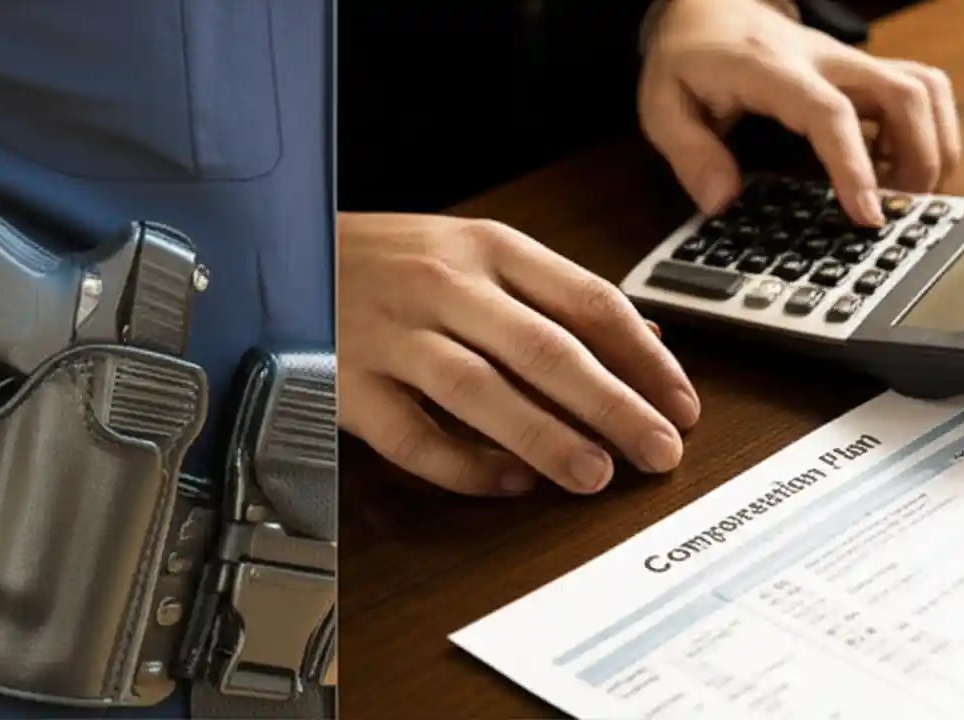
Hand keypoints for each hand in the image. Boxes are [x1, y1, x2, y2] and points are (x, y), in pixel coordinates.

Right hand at [337, 212, 699, 496]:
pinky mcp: (350, 384)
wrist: (283, 253)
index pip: (587, 301)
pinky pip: (415, 437)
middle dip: (614, 406)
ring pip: (483, 392)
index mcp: (486, 247)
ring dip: (547, 438)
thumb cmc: (385, 258)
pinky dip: (465, 466)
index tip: (680, 404)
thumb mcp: (470, 251)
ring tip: (595, 475)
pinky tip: (506, 482)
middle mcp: (444, 286)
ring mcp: (394, 336)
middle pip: (547, 349)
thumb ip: (551, 294)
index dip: (645, 359)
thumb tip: (642, 343)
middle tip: (659, 451)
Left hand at [639, 0, 960, 224]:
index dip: (853, 165)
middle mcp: (823, 60)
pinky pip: (913, 90)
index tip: (865, 211)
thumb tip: (722, 202)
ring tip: (905, 192)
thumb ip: (689, 154)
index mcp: (772, 71)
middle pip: (903, 94)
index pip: (828, 113)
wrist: (707, 9)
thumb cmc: (685, 58)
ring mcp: (847, 62)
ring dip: (930, 142)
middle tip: (898, 210)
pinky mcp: (857, 70)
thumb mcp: (662, 105)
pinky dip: (920, 130)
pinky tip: (890, 167)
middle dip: (918, 156)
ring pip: (922, 88)